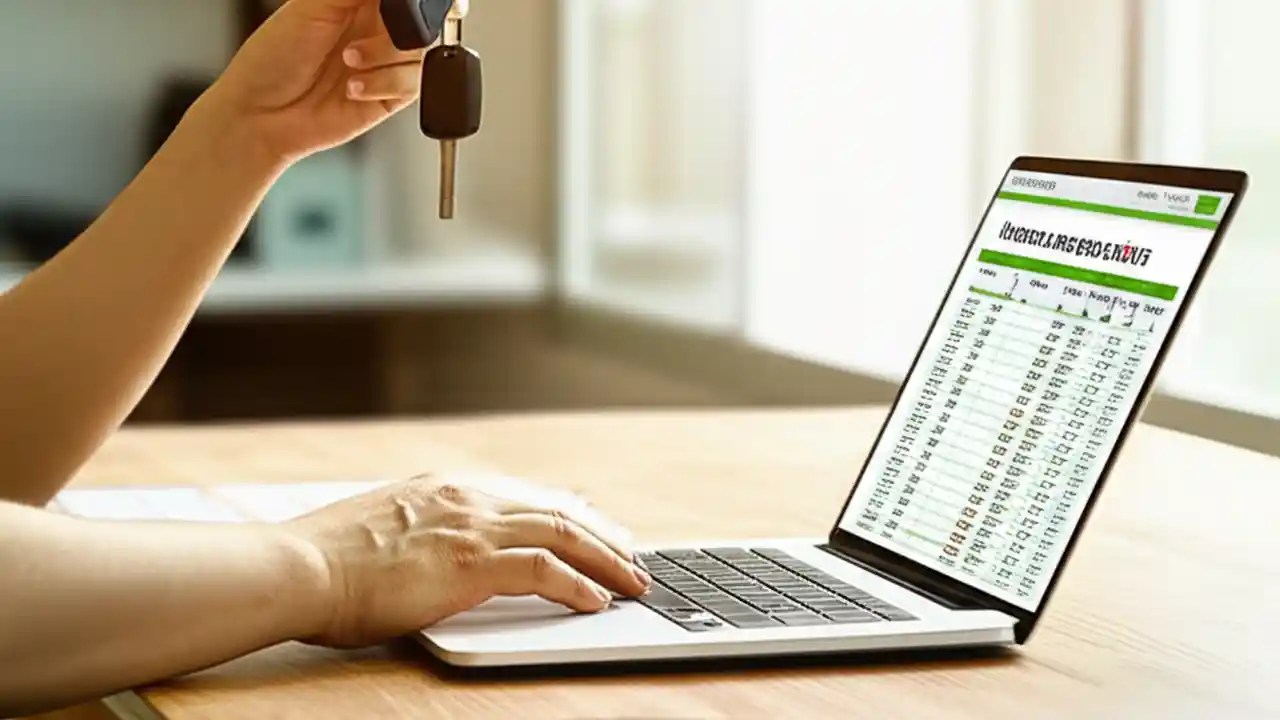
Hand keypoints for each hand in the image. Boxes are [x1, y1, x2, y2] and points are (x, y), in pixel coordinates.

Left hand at [210, 0, 425, 163]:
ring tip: (350, 62)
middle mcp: (374, 29)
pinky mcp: (391, 96)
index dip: (400, 2)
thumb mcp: (310, 7)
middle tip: (360, 38)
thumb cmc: (272, 60)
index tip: (382, 9)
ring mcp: (385, 63)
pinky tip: (354, 87)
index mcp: (357, 2)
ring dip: (385, 56)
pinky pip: (414, 84)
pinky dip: (385, 83)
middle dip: (396, 29)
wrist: (262, 115)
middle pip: (417, 20)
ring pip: (421, 51)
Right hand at [285, 475, 652, 647]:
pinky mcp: (471, 561)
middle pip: (556, 511)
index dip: (568, 514)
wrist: (300, 568)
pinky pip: (545, 569)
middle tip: (632, 556)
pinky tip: (596, 600)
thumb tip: (439, 555)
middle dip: (601, 536)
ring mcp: (471, 525)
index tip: (595, 527)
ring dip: (606, 559)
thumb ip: (424, 533)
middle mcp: (466, 497)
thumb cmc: (327, 562)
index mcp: (445, 488)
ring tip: (633, 581)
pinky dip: (578, 583)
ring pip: (563, 534)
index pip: (526, 497)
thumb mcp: (384, 532)